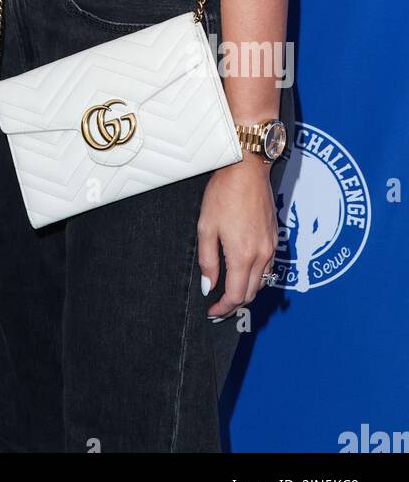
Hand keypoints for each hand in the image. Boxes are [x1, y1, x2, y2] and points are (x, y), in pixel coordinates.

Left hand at [198, 157, 277, 320]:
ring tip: (228, 290)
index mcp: (242, 255)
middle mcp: (261, 255)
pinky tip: (243, 271)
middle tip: (218, 306)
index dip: (223, 309)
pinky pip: (268, 267)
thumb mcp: (206, 227)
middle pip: (250, 294)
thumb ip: (207, 260)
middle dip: (234, 304)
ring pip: (261, 282)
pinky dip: (256, 277)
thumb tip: (208, 286)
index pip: (235, 296)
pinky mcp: (275, 237)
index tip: (211, 312)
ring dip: (246, 291)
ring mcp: (271, 246)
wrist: (247, 169)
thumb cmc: (224, 193)